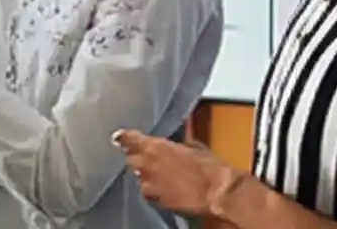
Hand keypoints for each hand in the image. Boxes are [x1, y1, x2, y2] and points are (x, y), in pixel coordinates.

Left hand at [112, 129, 241, 217]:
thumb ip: (174, 147)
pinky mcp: (153, 198)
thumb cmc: (209, 168)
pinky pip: (148, 192)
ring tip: (163, 178)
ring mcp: (147, 182)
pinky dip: (154, 191)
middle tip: (149, 161)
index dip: (124, 138)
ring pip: (138, 176)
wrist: (216, 192)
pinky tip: (166, 190)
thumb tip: (172, 147)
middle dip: (137, 159)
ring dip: (146, 176)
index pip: (128, 139)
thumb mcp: (192, 148)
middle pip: (130, 159)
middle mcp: (146, 163)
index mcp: (155, 145)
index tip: (120, 138)